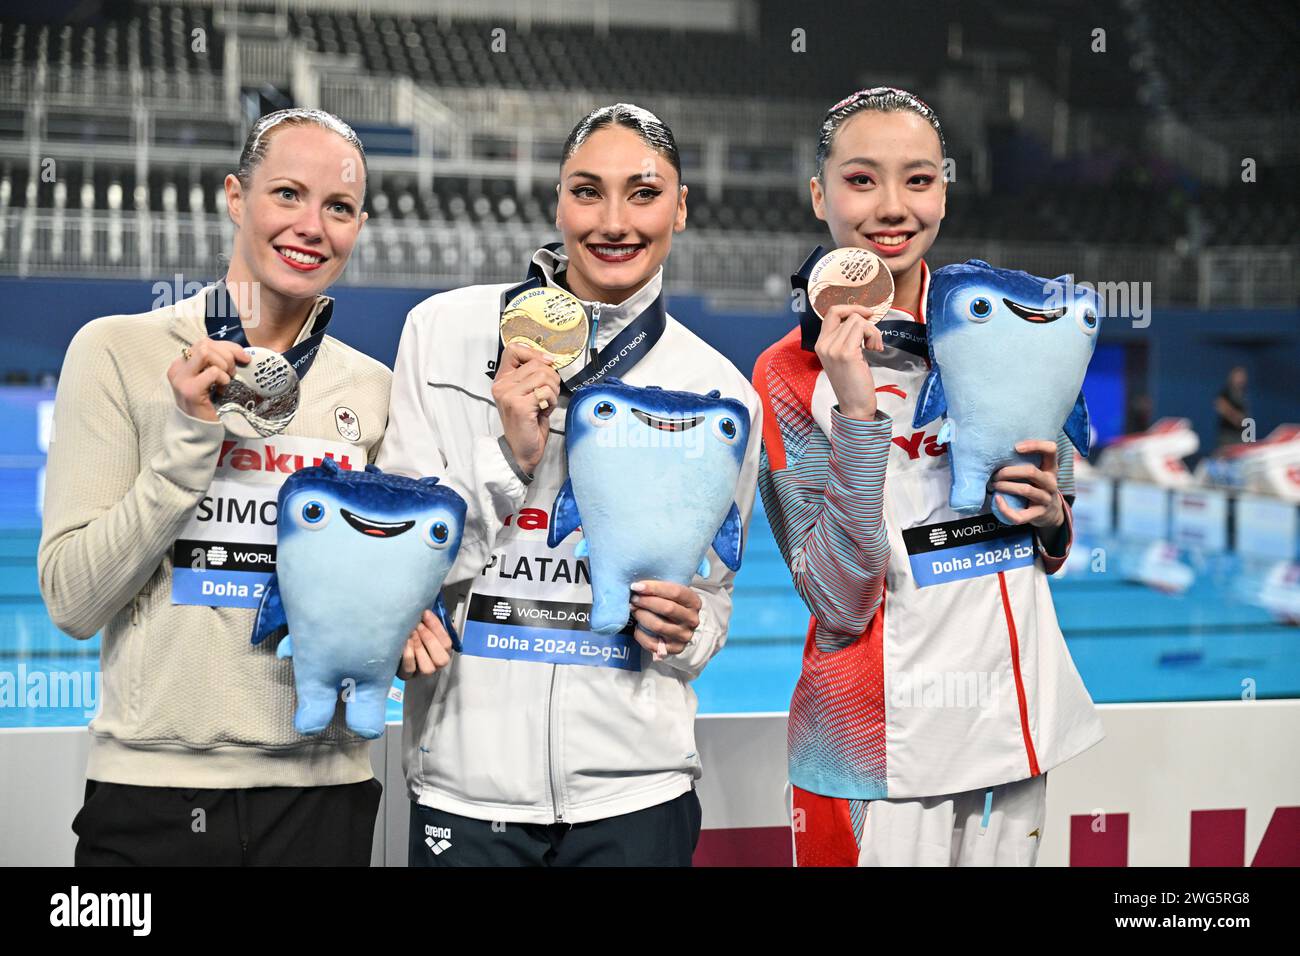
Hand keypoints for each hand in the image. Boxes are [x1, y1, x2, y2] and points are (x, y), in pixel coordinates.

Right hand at [167, 338, 251, 421]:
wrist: (200, 430)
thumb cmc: (209, 403)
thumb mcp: (212, 378)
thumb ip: (219, 362)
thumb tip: (242, 354)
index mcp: (182, 363)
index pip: (205, 342)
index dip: (228, 347)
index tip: (243, 358)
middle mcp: (178, 368)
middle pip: (205, 344)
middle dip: (227, 355)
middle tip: (232, 373)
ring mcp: (181, 378)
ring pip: (205, 352)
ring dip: (224, 365)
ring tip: (226, 381)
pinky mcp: (190, 389)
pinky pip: (213, 372)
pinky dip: (223, 379)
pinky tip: (221, 390)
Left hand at [398, 609, 453, 677]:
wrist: (394, 648)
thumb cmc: (414, 635)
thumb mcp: (426, 627)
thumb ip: (434, 621)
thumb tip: (436, 611)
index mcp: (443, 651)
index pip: (447, 643)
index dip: (437, 627)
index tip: (426, 614)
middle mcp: (435, 664)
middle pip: (441, 659)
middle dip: (429, 639)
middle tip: (418, 625)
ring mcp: (421, 672)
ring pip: (427, 667)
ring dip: (419, 647)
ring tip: (411, 633)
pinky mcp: (406, 676)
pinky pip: (409, 670)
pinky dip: (408, 656)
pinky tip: (404, 643)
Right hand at [491, 342, 560, 474]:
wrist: (521, 451)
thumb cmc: (528, 424)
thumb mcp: (528, 394)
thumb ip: (533, 375)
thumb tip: (549, 359)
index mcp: (502, 379)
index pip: (514, 349)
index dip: (535, 353)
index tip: (547, 364)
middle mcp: (501, 385)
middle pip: (536, 363)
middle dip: (551, 378)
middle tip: (547, 395)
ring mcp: (508, 395)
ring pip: (543, 376)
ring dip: (552, 391)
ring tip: (545, 404)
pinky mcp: (519, 405)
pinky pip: (545, 392)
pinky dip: (551, 401)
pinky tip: (544, 411)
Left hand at [629, 580, 701, 659]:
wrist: (679, 628)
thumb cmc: (671, 605)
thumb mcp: (672, 594)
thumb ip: (660, 589)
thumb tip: (637, 586)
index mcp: (694, 602)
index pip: (675, 592)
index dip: (654, 588)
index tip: (636, 586)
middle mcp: (692, 620)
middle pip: (667, 608)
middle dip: (646, 602)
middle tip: (633, 599)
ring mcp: (684, 636)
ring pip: (658, 626)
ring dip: (641, 616)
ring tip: (634, 610)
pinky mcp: (674, 649)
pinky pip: (651, 642)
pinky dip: (640, 634)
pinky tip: (638, 627)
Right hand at [814, 303, 883, 420]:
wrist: (854, 406)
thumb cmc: (852, 383)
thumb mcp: (842, 356)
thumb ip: (844, 338)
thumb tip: (861, 317)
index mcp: (820, 344)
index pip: (832, 313)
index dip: (851, 308)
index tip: (867, 313)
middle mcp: (824, 344)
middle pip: (850, 316)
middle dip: (867, 324)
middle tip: (873, 342)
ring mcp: (834, 348)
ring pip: (858, 320)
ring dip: (872, 331)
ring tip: (875, 348)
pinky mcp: (847, 353)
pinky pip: (864, 329)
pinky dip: (874, 335)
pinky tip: (876, 349)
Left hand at [991, 440, 1064, 528]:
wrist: (1051, 513)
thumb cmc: (1037, 486)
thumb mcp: (1039, 472)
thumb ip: (1027, 462)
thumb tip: (996, 451)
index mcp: (1051, 468)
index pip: (1051, 450)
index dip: (1035, 445)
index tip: (1016, 447)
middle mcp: (1051, 483)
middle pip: (1031, 472)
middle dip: (1009, 471)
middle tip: (995, 474)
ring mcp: (1046, 499)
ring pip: (1026, 490)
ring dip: (1006, 486)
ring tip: (994, 484)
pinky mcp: (1038, 514)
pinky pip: (1020, 515)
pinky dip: (1005, 508)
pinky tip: (997, 500)